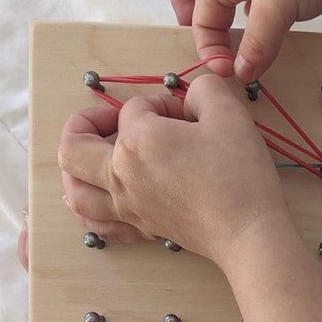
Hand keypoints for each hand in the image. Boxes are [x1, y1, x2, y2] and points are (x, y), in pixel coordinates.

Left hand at [57, 73, 288, 268]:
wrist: (248, 232)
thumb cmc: (239, 175)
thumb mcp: (228, 113)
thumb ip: (203, 89)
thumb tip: (190, 97)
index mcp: (138, 140)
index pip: (135, 109)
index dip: (160, 104)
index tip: (186, 114)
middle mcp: (122, 175)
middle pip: (75, 148)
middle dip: (83, 124)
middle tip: (106, 119)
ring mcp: (128, 206)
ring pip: (75, 192)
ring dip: (73, 171)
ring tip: (88, 159)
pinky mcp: (141, 228)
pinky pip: (99, 225)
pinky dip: (87, 212)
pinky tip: (93, 201)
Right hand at [171, 0, 321, 82]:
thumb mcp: (278, 1)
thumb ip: (257, 41)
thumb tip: (240, 74)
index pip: (201, 7)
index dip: (207, 42)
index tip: (224, 70)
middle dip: (189, 0)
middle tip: (192, 31)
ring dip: (227, 14)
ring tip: (231, 43)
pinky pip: (268, 6)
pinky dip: (260, 23)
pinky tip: (269, 41)